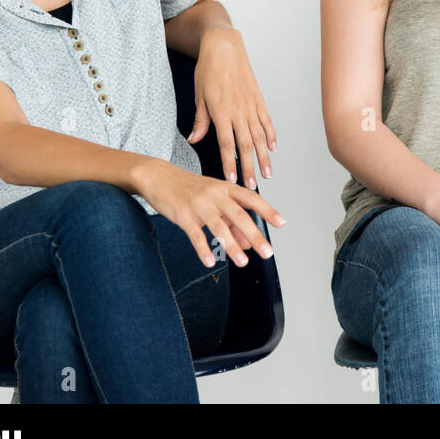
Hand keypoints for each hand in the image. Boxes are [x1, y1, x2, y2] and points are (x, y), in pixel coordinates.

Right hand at [134, 157, 284, 267]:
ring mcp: (199, 205)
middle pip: (239, 216)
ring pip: (219, 227)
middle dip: (255, 235)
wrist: (159, 177)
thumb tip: (248, 243)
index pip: (251, 199)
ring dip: (232, 247)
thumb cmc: (190, 189)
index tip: (281, 223)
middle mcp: (215, 194)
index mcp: (226, 188)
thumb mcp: (213, 200)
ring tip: (242, 262)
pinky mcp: (183, 215)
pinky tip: (210, 261)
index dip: (267, 210)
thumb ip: (231, 220)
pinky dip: (203, 249)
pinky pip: (195, 235)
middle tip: (267, 251)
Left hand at [188, 28, 277, 189]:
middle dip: (249, 167)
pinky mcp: (259, 99)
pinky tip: (273, 148)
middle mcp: (239, 111)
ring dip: (264, 157)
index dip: (230, 164)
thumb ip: (201, 121)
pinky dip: (271, 135)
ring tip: (268, 173)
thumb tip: (194, 139)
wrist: (224, 47)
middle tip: (253, 186)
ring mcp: (251, 106)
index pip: (227, 144)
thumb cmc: (208, 70)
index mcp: (221, 112)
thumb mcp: (199, 96)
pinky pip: (267, 121)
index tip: (232, 180)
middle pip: (246, 145)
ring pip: (260, 136)